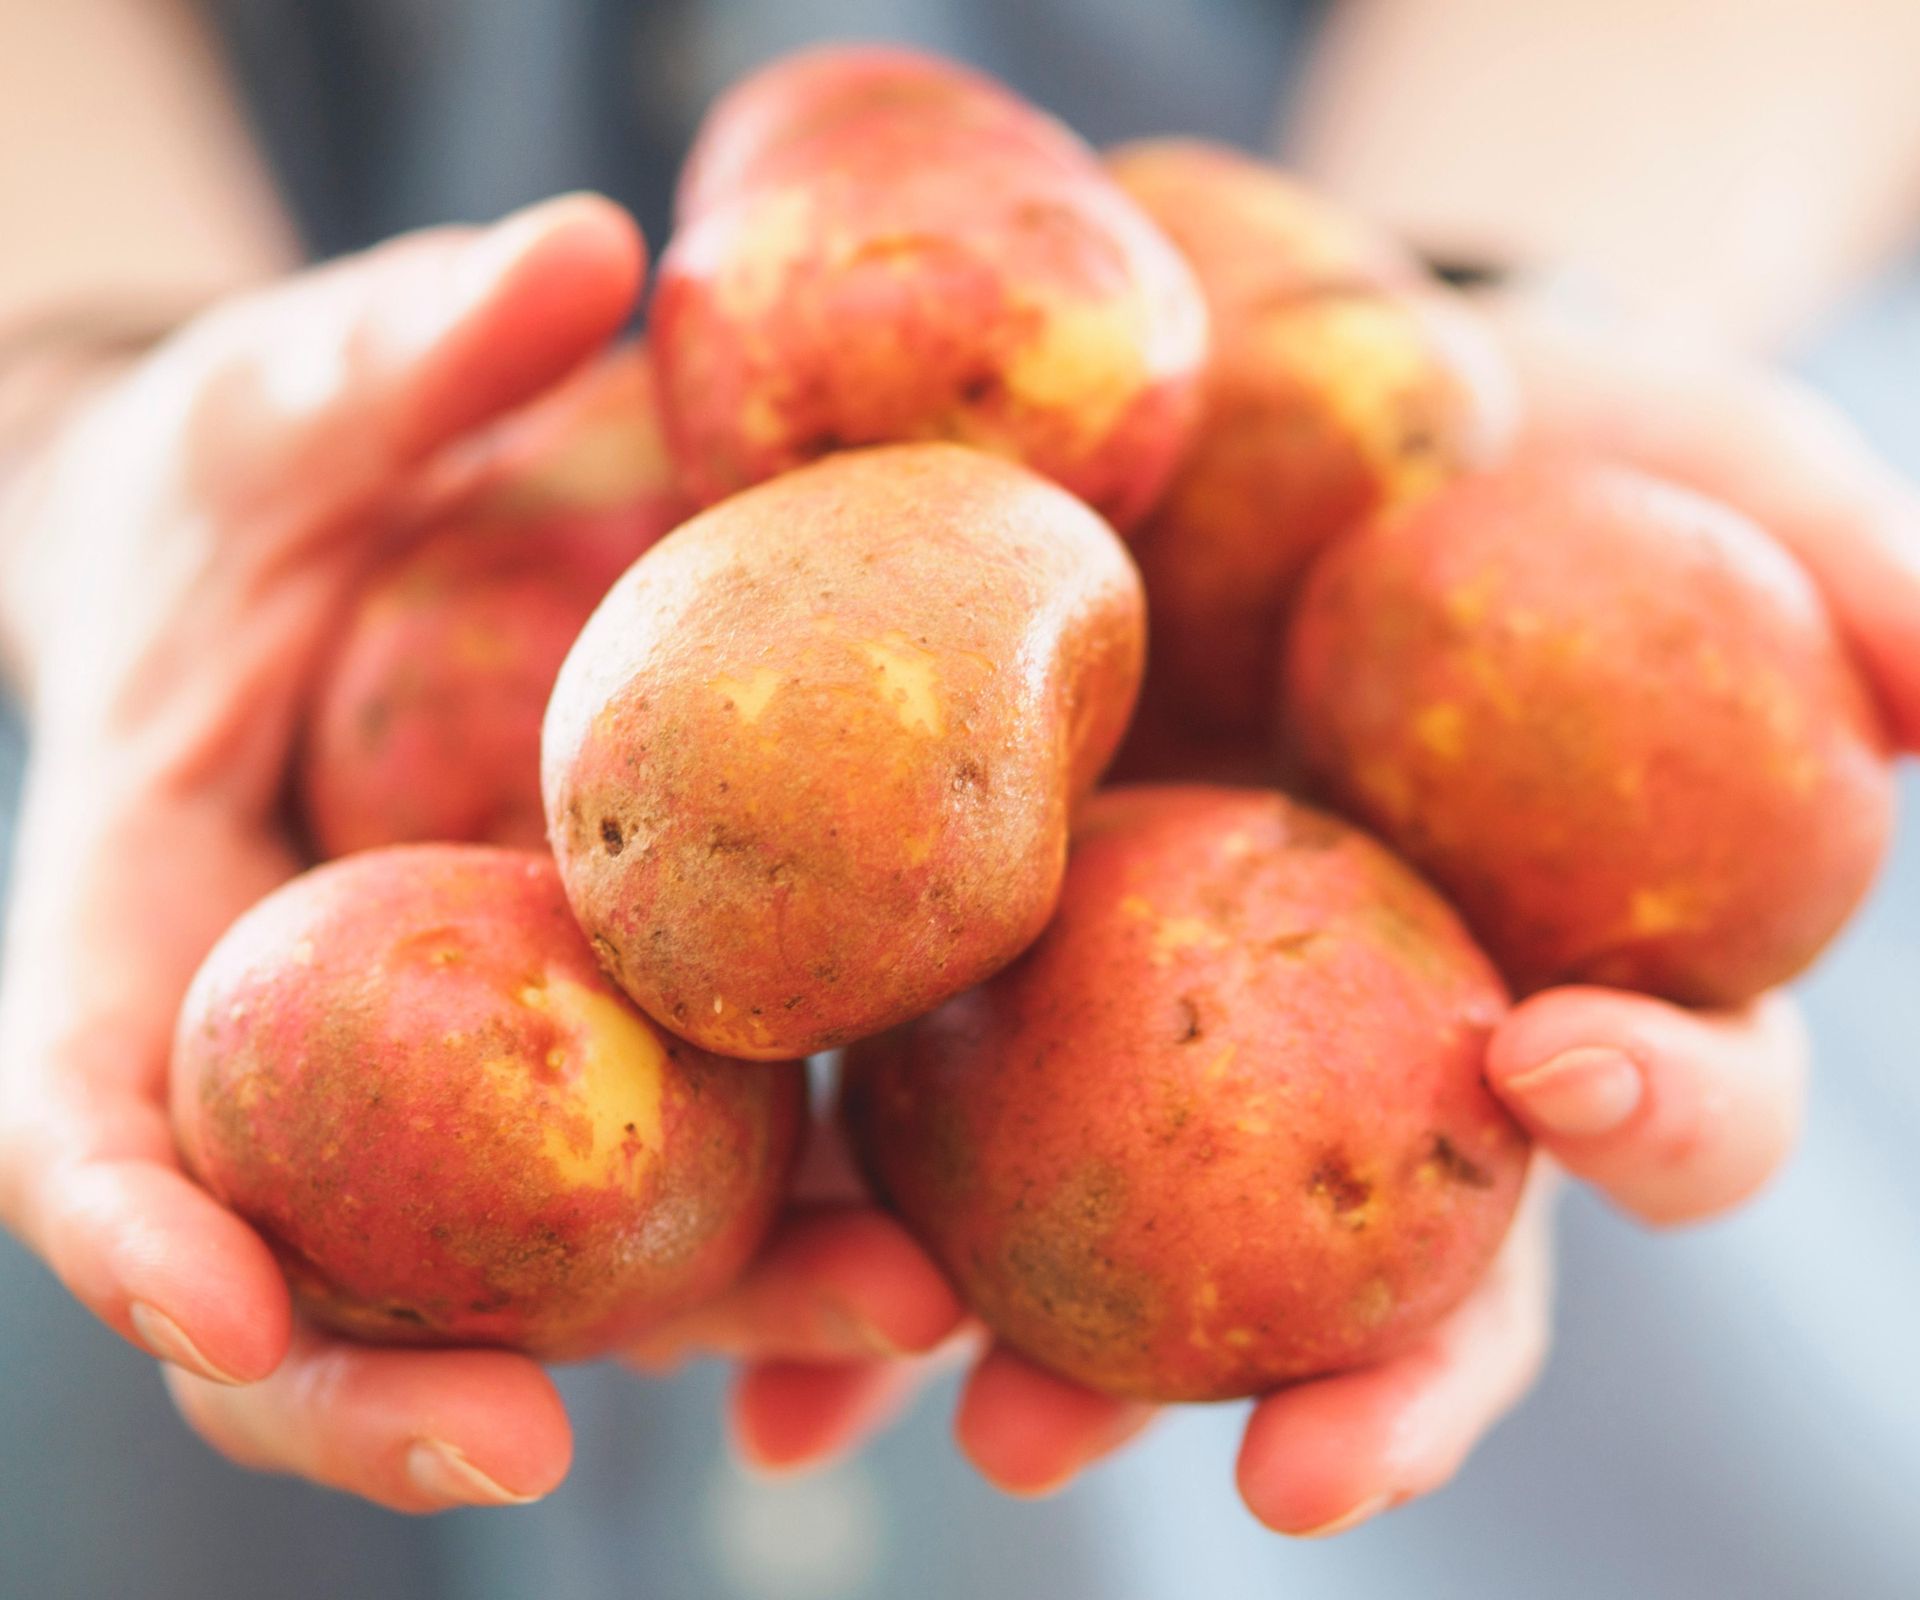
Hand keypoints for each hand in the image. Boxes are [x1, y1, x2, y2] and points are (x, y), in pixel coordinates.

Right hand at [0, 193, 961, 1510]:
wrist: (324, 567)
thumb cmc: (256, 492)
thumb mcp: (289, 403)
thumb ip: (395, 352)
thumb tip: (575, 250)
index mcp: (146, 936)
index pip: (88, 1120)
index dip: (134, 1230)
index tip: (218, 1312)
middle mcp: (299, 1058)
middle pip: (321, 1274)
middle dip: (409, 1389)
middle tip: (546, 1448)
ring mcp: (458, 1085)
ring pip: (544, 1268)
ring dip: (703, 1326)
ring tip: (890, 1321)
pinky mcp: (605, 1057)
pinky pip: (688, 1171)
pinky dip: (795, 1228)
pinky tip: (949, 1233)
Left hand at [941, 301, 1919, 1533]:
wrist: (1293, 397)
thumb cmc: (1537, 448)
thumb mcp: (1692, 462)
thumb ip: (1827, 560)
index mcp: (1575, 978)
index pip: (1664, 1107)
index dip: (1650, 1122)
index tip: (1554, 1071)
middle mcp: (1381, 1064)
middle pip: (1396, 1271)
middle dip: (1344, 1380)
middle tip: (1270, 1469)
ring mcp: (1186, 1055)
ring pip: (1153, 1259)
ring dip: (1078, 1366)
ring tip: (980, 1423)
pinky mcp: (1007, 1005)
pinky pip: (944, 1152)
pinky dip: (870, 1260)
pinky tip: (781, 1364)